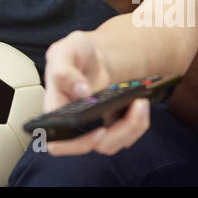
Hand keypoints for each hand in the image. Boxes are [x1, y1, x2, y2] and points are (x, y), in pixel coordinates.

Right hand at [41, 30, 150, 156]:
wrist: (94, 55)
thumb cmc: (76, 54)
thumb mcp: (64, 51)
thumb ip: (63, 70)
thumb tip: (80, 92)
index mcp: (55, 110)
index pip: (58, 143)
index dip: (77, 144)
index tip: (99, 130)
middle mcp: (73, 124)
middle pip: (92, 145)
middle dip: (117, 133)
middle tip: (135, 107)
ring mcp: (92, 128)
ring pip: (112, 144)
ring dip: (132, 127)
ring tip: (141, 101)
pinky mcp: (110, 128)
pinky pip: (126, 136)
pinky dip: (138, 122)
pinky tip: (141, 102)